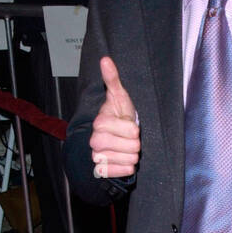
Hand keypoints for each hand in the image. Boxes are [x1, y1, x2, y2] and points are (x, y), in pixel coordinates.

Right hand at [91, 56, 140, 177]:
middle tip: (131, 140)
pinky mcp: (101, 171)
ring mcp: (97, 156)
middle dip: (136, 144)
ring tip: (127, 149)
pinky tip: (124, 161)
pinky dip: (127, 168)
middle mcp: (95, 140)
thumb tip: (105, 59)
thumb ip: (113, 79)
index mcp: (100, 122)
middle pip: (131, 147)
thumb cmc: (119, 116)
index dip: (135, 129)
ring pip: (128, 160)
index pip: (131, 131)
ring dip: (133, 155)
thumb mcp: (119, 97)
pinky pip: (121, 173)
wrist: (112, 138)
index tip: (130, 125)